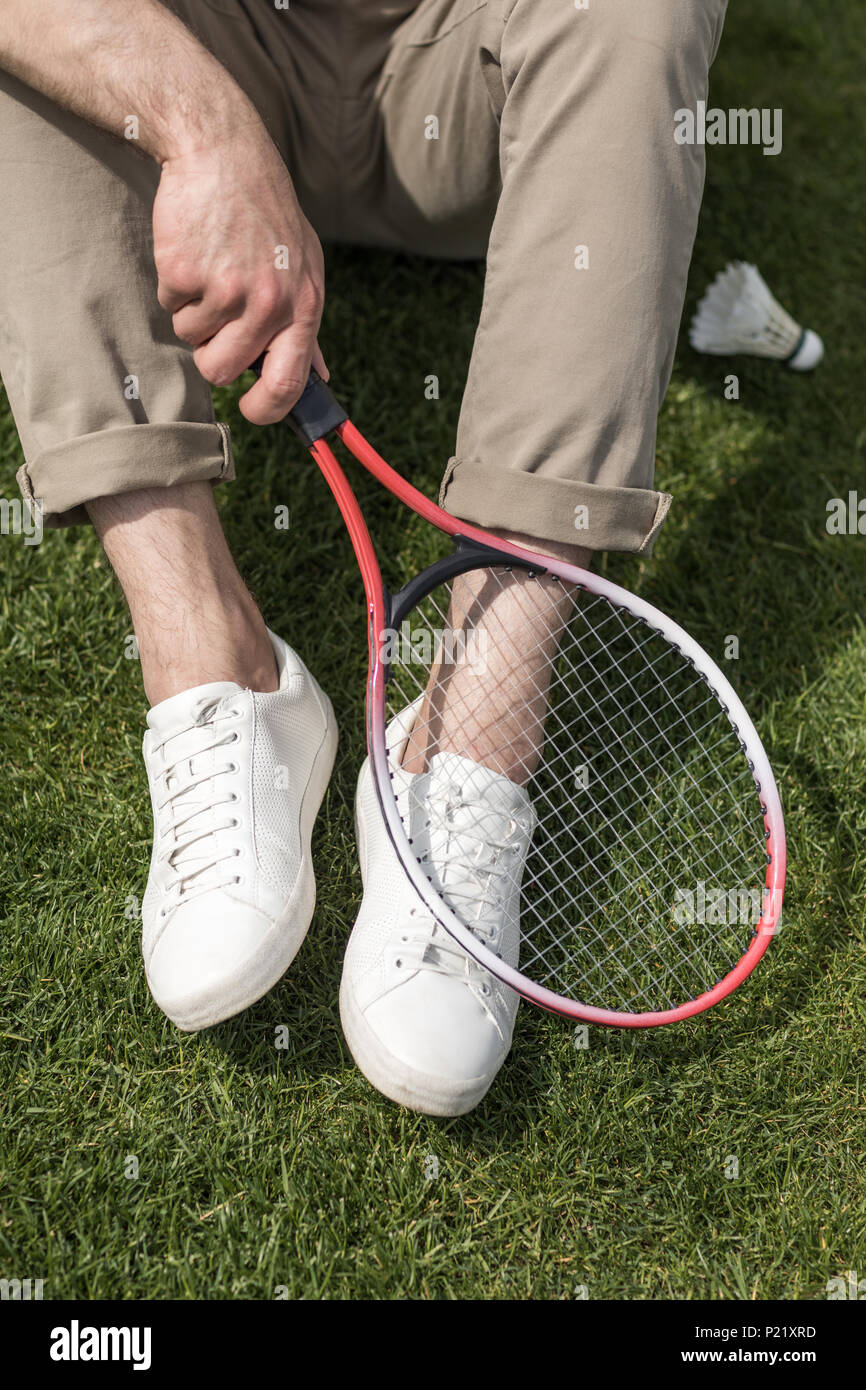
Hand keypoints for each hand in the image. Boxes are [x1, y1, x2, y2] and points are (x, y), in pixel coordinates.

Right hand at [153, 120, 327, 423]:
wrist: (223, 151)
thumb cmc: (266, 213)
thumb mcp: (303, 264)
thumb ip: (306, 325)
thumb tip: (320, 377)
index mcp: (302, 307)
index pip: (288, 385)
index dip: (265, 408)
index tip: (250, 409)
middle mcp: (268, 304)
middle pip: (224, 371)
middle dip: (212, 353)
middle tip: (217, 315)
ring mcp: (225, 289)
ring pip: (192, 338)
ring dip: (193, 311)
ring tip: (211, 265)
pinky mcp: (184, 273)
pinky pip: (169, 306)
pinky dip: (174, 284)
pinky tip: (193, 249)